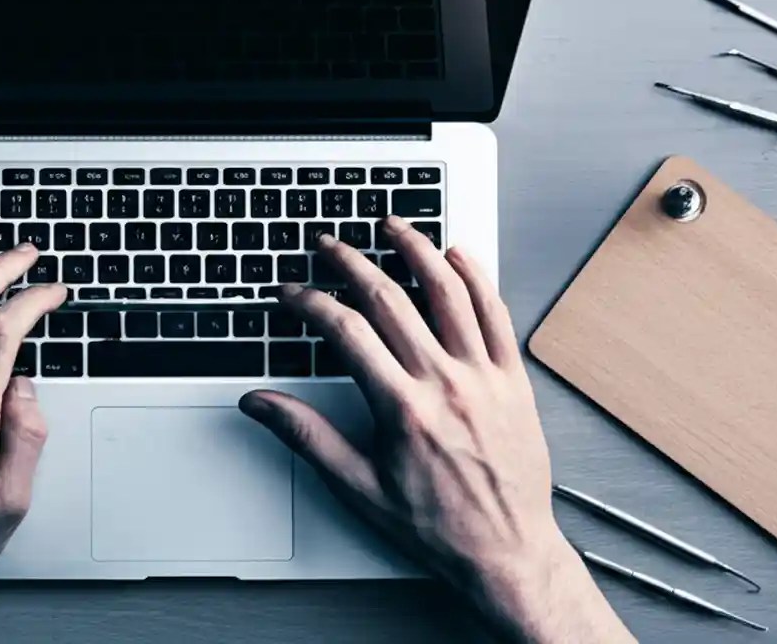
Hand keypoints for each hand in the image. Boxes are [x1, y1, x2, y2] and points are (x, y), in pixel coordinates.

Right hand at [240, 216, 633, 642]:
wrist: (506, 552)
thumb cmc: (437, 527)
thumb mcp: (359, 488)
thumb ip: (308, 437)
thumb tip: (262, 405)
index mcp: (403, 409)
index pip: (346, 332)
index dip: (310, 303)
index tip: (292, 293)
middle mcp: (445, 384)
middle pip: (390, 300)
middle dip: (351, 262)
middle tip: (328, 245)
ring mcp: (484, 377)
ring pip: (448, 292)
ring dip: (417, 250)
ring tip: (393, 225)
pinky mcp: (514, 380)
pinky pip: (496, 314)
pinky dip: (476, 278)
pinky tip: (459, 257)